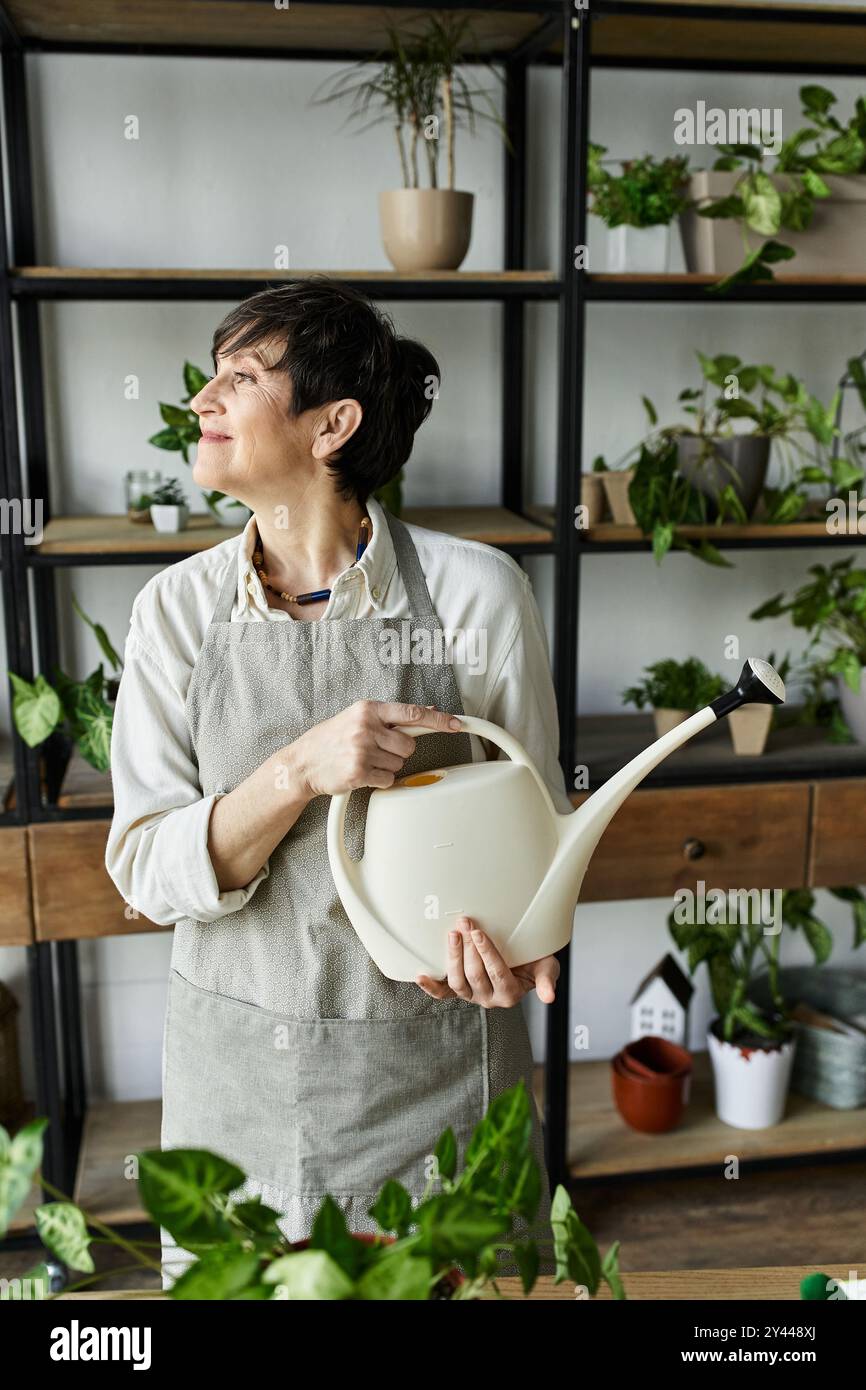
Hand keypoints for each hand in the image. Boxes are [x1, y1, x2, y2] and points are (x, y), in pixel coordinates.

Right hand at [291, 700, 462, 798]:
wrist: (303, 762)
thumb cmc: (332, 739)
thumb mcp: (359, 718)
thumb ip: (391, 716)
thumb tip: (426, 711)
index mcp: (368, 709)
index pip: (411, 713)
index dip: (438, 721)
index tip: (456, 724)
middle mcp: (365, 727)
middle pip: (409, 745)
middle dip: (399, 751)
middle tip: (378, 750)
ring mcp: (361, 750)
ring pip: (399, 764)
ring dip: (387, 766)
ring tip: (365, 760)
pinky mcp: (358, 772)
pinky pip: (388, 779)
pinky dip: (379, 780)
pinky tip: (362, 772)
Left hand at [416, 916, 559, 1007]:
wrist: (522, 960)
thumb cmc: (533, 960)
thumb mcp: (546, 967)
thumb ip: (546, 979)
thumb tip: (549, 997)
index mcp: (510, 993)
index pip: (497, 973)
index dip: (487, 953)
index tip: (479, 932)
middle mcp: (489, 998)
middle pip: (475, 975)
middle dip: (468, 948)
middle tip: (464, 923)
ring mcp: (471, 994)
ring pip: (458, 982)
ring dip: (453, 958)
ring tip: (452, 935)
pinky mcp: (458, 990)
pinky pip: (442, 993)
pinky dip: (431, 986)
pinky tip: (421, 975)